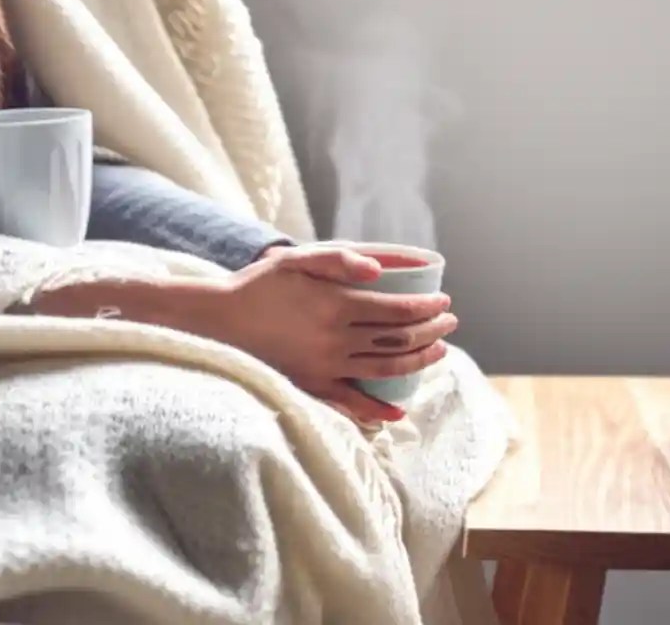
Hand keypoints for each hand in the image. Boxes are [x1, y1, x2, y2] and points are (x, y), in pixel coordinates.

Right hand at [213, 245, 456, 420]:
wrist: (220, 321)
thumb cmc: (260, 285)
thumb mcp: (297, 259)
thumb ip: (339, 259)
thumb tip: (379, 272)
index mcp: (336, 305)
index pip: (398, 309)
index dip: (427, 307)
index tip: (444, 302)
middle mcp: (336, 339)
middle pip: (398, 339)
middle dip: (431, 331)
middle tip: (449, 323)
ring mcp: (325, 366)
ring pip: (385, 369)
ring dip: (418, 362)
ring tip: (438, 353)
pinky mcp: (312, 385)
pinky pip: (351, 402)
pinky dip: (378, 410)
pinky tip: (397, 411)